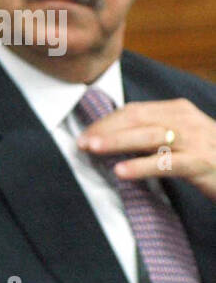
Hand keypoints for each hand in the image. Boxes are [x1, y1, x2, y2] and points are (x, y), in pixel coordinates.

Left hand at [78, 98, 215, 201]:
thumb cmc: (209, 156)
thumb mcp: (182, 138)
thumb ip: (153, 133)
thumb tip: (113, 138)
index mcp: (178, 110)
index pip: (134, 110)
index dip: (107, 121)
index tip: (84, 133)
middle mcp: (186, 120)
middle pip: (138, 119)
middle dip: (106, 129)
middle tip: (80, 142)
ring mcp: (195, 140)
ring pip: (149, 136)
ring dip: (116, 142)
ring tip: (91, 150)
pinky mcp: (201, 163)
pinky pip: (166, 163)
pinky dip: (140, 166)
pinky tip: (121, 172)